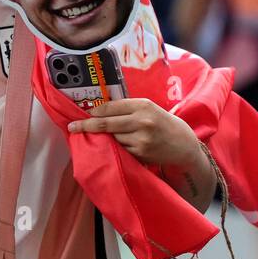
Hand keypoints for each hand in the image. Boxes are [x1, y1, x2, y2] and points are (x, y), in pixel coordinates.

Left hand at [67, 98, 198, 167]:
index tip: (82, 113)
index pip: (110, 107)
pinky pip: (120, 149)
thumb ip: (127, 108)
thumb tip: (99, 110)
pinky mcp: (140, 153)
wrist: (184, 145)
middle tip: (73, 127)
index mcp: (143, 105)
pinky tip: (114, 147)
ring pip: (111, 138)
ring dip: (102, 138)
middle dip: (86, 125)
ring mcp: (141, 138)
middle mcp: (141, 121)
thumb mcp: (149, 109)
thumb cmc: (163, 124)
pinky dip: (114, 148)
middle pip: (105, 123)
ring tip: (97, 137)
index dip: (93, 111)